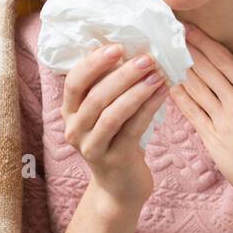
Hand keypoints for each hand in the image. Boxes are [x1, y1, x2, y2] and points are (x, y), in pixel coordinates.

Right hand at [60, 43, 168, 206]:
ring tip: (157, 75)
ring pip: (112, 114)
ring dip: (136, 91)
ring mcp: (92, 147)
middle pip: (95, 96)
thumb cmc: (116, 140)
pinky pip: (132, 129)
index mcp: (69, 112)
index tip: (117, 46)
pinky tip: (163, 93)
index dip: (93, 63)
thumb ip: (109, 88)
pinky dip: (148, 108)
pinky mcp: (114, 159)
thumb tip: (131, 50)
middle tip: (147, 58)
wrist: (120, 186)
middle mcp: (74, 129)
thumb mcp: (105, 113)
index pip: (74, 82)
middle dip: (122, 74)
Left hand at [168, 24, 232, 215]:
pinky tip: (166, 85)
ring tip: (163, 54)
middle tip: (169, 34)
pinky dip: (178, 97)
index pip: (223, 60)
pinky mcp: (211, 139)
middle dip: (186, 50)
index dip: (204, 42)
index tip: (189, 29)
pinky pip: (190, 113)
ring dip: (177, 69)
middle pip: (204, 70)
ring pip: (194, 88)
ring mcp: (220, 122)